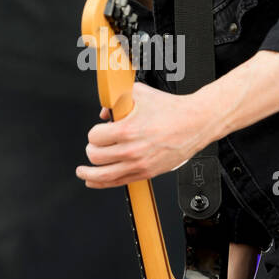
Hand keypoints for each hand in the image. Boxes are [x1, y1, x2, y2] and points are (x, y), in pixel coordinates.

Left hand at [76, 83, 209, 187]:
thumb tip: (107, 111)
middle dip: (91, 149)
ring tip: (82, 171)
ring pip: (103, 175)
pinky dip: (102, 184)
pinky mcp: (147, 172)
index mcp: (128, 130)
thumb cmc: (173, 109)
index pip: (95, 137)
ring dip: (89, 173)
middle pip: (96, 156)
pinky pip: (118, 182)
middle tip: (94, 145)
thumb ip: (119, 100)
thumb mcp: (140, 94)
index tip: (98, 131)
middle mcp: (132, 150)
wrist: (196, 123)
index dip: (94, 132)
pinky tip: (94, 181)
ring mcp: (139, 164)